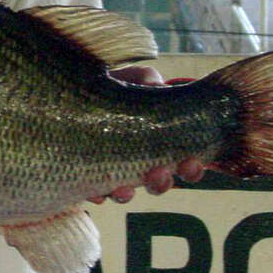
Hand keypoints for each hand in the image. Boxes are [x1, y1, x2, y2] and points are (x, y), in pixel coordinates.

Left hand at [89, 64, 206, 203]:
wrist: (80, 90)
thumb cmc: (115, 87)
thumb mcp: (133, 78)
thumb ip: (147, 79)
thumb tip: (157, 85)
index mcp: (160, 145)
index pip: (184, 165)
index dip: (192, 170)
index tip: (192, 162)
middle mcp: (139, 162)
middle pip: (157, 184)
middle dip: (161, 183)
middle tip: (160, 173)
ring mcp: (114, 171)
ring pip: (126, 193)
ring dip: (128, 194)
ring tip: (125, 189)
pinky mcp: (87, 174)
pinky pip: (93, 192)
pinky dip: (96, 194)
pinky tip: (96, 193)